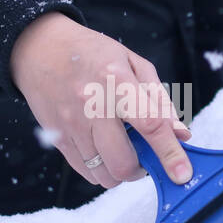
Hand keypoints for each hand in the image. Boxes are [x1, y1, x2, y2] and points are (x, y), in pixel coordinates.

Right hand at [10, 12, 192, 187]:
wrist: (40, 48)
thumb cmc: (92, 54)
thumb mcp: (133, 63)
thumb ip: (159, 100)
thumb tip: (181, 134)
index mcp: (118, 82)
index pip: (150, 124)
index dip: (170, 153)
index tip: (182, 174)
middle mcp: (93, 107)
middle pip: (123, 163)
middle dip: (140, 169)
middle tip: (142, 155)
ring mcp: (72, 125)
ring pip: (104, 174)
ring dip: (120, 171)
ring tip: (120, 149)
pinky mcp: (57, 137)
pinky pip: (85, 171)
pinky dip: (100, 168)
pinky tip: (102, 147)